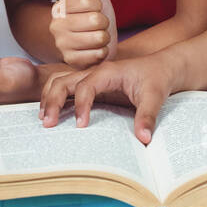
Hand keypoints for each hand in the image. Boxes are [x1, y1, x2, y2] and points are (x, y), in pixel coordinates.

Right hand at [38, 53, 173, 144]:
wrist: (163, 67)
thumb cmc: (157, 78)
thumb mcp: (155, 97)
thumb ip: (148, 116)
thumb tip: (144, 139)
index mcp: (108, 72)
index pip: (85, 86)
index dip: (80, 105)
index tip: (81, 125)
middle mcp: (95, 72)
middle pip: (64, 80)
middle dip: (53, 100)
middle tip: (47, 124)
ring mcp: (91, 77)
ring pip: (61, 81)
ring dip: (49, 97)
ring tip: (43, 118)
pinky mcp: (92, 85)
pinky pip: (67, 88)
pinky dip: (56, 98)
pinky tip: (52, 114)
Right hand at [50, 0, 117, 68]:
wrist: (89, 45)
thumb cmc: (93, 18)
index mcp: (60, 7)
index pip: (88, 0)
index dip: (99, 5)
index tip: (94, 10)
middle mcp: (56, 25)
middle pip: (96, 19)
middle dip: (103, 22)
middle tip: (98, 26)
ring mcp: (62, 45)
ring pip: (99, 37)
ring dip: (104, 37)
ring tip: (97, 37)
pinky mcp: (71, 61)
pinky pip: (99, 54)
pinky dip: (103, 52)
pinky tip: (95, 50)